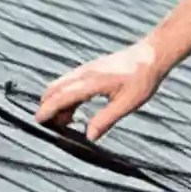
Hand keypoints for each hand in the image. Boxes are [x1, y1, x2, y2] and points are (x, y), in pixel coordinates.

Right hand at [33, 39, 166, 141]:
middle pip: (56, 88)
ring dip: (57, 102)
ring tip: (65, 123)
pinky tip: (74, 110)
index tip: (38, 121)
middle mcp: (86, 72)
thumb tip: (89, 137)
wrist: (152, 55)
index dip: (49, 109)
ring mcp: (87, 69)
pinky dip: (65, 96)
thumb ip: (106, 120)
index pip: (63, 96)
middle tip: (51, 127)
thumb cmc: (143, 78)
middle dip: (48, 107)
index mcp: (93, 81)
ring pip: (61, 85)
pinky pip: (70, 82)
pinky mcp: (91, 68)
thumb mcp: (128, 103)